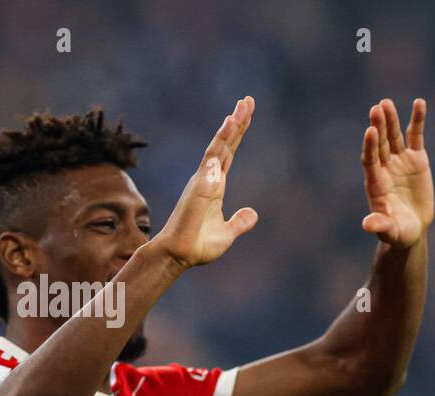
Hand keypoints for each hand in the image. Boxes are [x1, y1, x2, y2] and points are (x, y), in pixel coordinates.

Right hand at [154, 97, 258, 270]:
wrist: (181, 255)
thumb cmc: (198, 244)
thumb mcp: (227, 232)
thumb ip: (240, 222)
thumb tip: (253, 213)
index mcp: (215, 185)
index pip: (229, 153)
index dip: (238, 133)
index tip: (246, 113)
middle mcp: (208, 178)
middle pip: (225, 144)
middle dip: (237, 122)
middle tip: (247, 100)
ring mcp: (202, 180)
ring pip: (218, 147)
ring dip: (230, 127)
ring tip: (241, 108)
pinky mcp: (199, 187)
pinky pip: (211, 162)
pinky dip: (220, 144)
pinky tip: (229, 128)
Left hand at [362, 98, 432, 247]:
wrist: (412, 228)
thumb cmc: (398, 232)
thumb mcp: (391, 231)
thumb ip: (380, 226)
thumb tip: (367, 225)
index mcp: (376, 183)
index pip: (370, 161)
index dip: (370, 147)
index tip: (370, 131)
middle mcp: (385, 168)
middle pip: (380, 144)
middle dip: (379, 127)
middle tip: (377, 108)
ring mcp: (399, 161)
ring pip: (394, 136)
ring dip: (391, 119)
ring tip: (387, 103)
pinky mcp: (416, 158)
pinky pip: (415, 136)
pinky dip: (417, 120)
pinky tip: (419, 103)